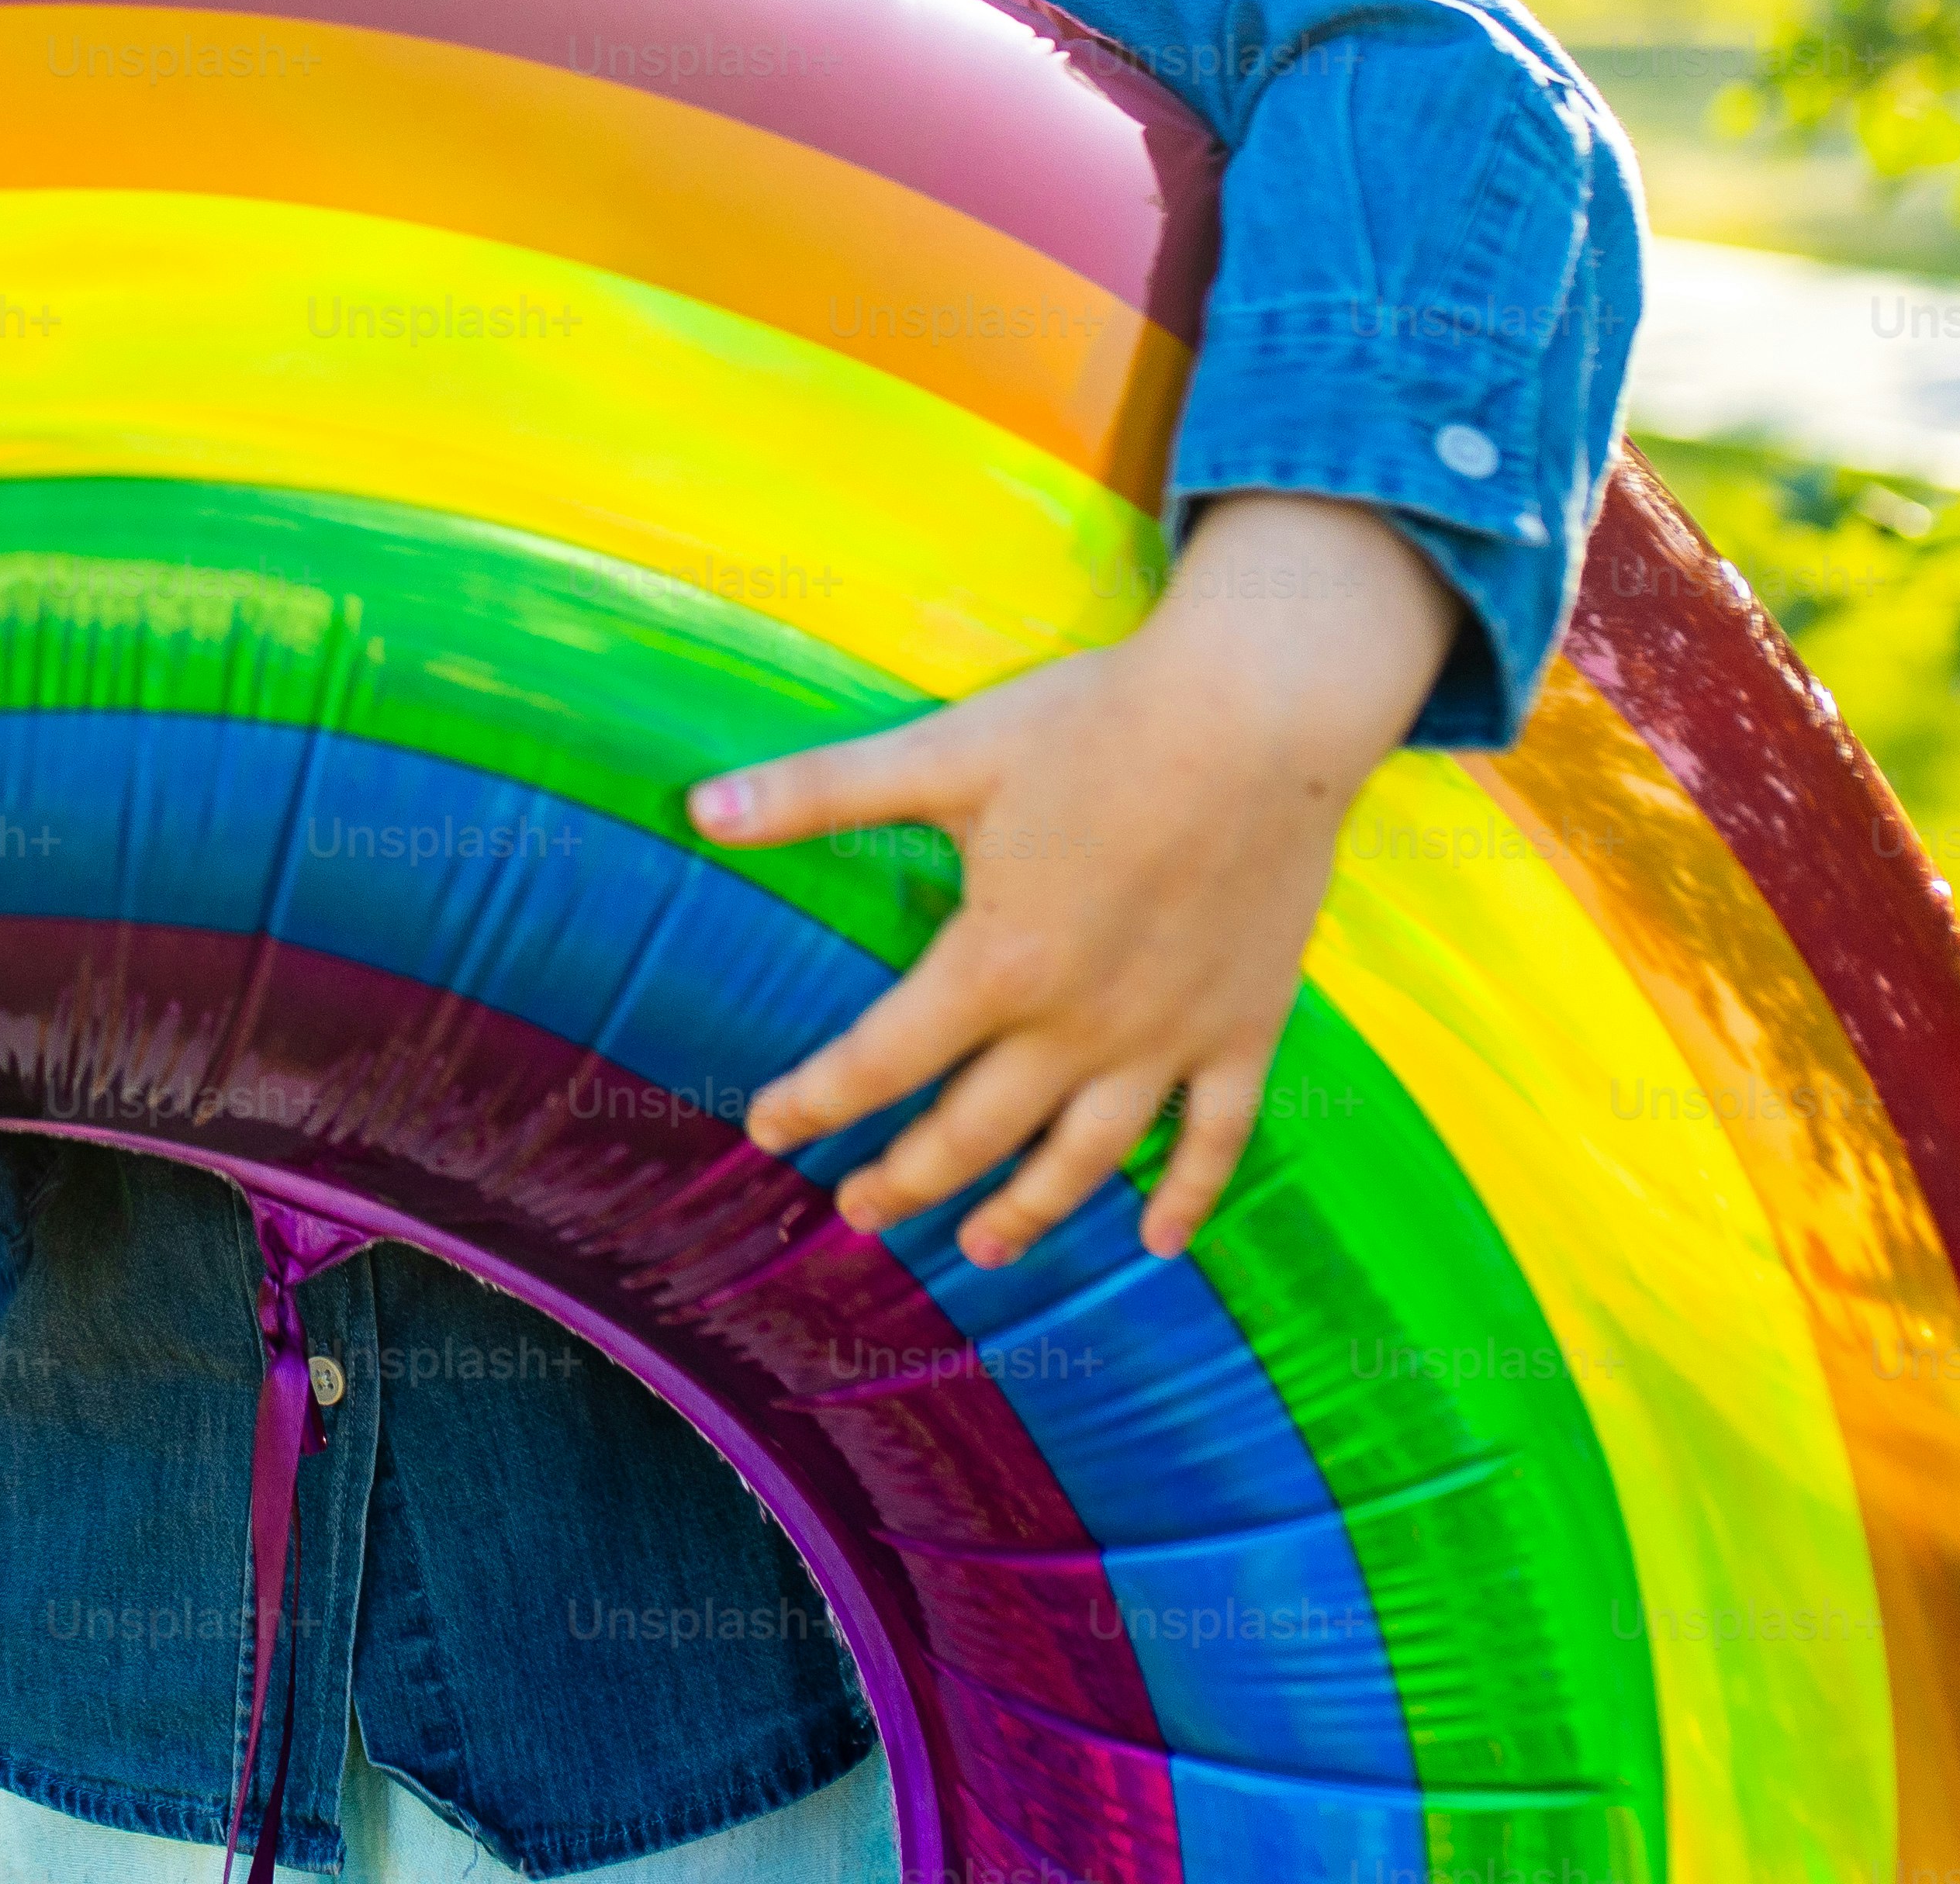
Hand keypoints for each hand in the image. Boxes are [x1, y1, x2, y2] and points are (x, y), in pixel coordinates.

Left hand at [686, 493, 1453, 1271]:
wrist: (1262, 710)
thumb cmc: (1096, 724)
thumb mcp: (943, 752)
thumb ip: (818, 791)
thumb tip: (697, 808)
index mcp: (996, 964)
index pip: (880, 1060)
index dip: (814, 1100)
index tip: (766, 1130)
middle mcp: (1078, 1024)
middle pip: (973, 1130)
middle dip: (905, 1179)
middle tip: (856, 1214)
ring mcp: (1167, 1036)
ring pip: (1085, 1154)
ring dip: (1027, 1211)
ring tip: (981, 1249)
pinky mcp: (1245, 1025)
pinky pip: (1215, 1136)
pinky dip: (1187, 1196)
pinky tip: (1159, 1241)